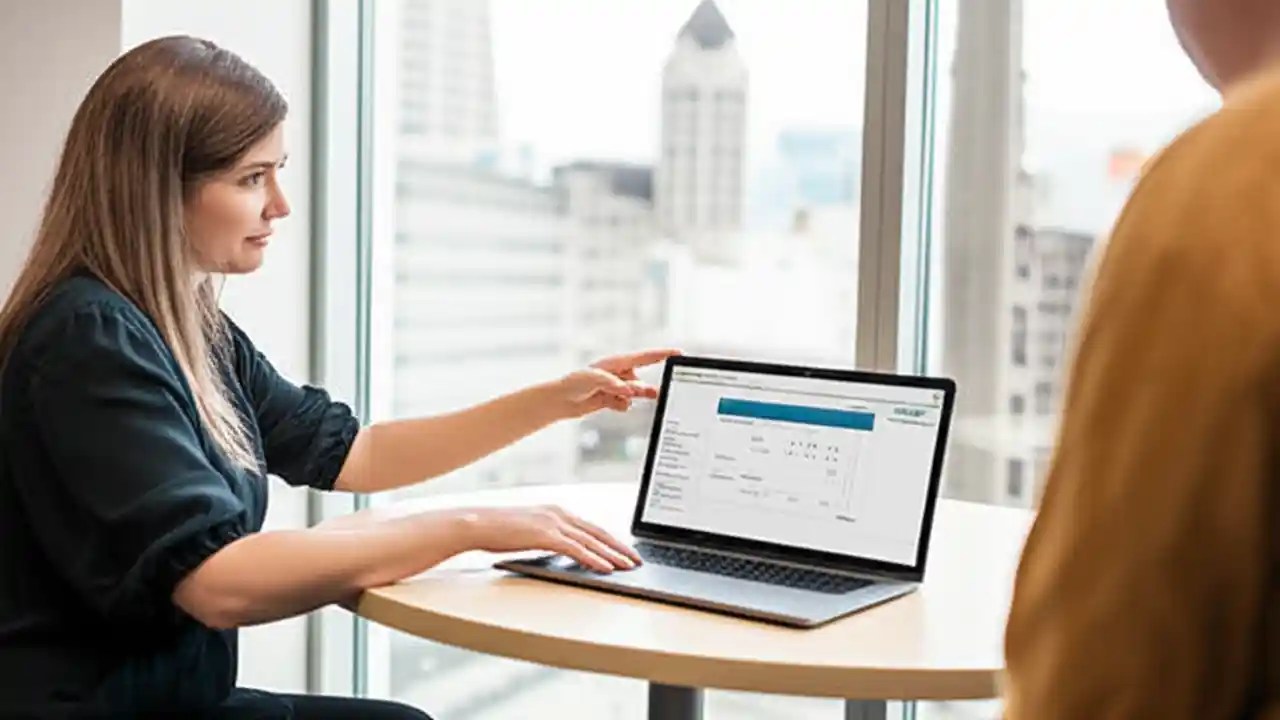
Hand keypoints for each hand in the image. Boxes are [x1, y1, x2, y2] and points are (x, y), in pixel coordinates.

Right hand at [464, 505, 642, 572]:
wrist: (477, 524)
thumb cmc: (498, 530)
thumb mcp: (529, 531)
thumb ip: (549, 537)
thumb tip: (565, 552)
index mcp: (556, 512)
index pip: (592, 527)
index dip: (611, 540)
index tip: (625, 551)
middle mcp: (559, 514)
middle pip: (598, 532)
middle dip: (620, 547)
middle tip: (636, 560)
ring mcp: (553, 523)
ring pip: (592, 541)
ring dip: (613, 555)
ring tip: (628, 567)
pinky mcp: (545, 534)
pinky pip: (576, 549)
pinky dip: (594, 559)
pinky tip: (605, 568)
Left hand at [554, 348, 681, 418]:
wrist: (559, 400)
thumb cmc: (573, 383)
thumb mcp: (593, 380)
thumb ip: (613, 383)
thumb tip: (629, 390)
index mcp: (616, 363)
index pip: (645, 357)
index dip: (663, 355)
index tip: (679, 353)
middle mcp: (618, 373)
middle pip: (641, 380)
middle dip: (646, 387)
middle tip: (657, 394)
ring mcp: (616, 387)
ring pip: (634, 393)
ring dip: (634, 397)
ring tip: (627, 399)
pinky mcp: (611, 399)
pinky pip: (625, 404)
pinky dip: (621, 406)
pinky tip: (611, 405)